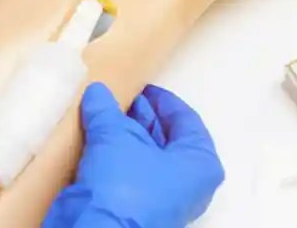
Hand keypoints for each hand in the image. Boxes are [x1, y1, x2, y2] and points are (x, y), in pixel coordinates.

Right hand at [43, 84, 223, 227]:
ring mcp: (164, 199)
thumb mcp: (115, 136)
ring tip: (103, 115)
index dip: (161, 100)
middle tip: (119, 99)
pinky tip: (96, 139)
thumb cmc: (125, 183)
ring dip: (125, 136)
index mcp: (200, 163)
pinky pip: (130, 174)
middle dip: (142, 118)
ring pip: (146, 157)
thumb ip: (107, 110)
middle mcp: (188, 183)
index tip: (141, 87)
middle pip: (167, 139)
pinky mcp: (139, 208)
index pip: (185, 120)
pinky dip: (116, 156)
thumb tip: (97, 91)